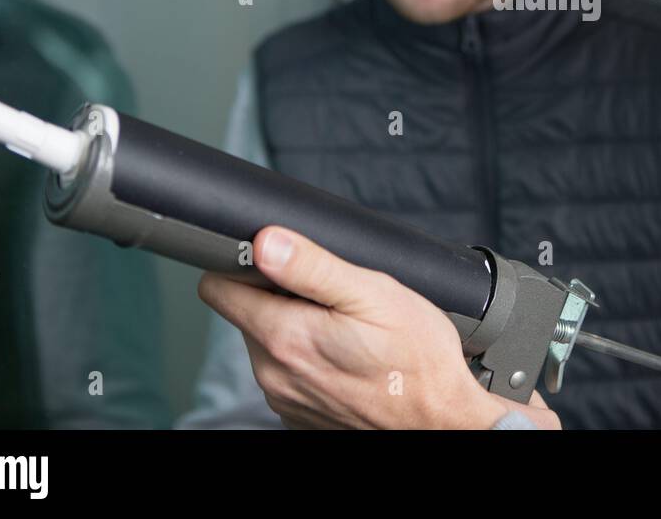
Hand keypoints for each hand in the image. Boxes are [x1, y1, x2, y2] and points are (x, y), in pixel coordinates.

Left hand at [198, 226, 559, 429]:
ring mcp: (285, 398)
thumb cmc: (418, 358)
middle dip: (280, 297)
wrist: (441, 419)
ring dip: (296, 328)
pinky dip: (309, 360)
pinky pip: (287, 373)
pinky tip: (346, 356)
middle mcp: (274, 373)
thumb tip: (266, 242)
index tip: (276, 262)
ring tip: (346, 327)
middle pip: (246, 314)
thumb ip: (312, 266)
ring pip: (267, 343)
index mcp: (285, 336)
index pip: (219, 289)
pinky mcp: (299, 414)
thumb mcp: (373, 293)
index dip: (243, 265)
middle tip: (333, 297)